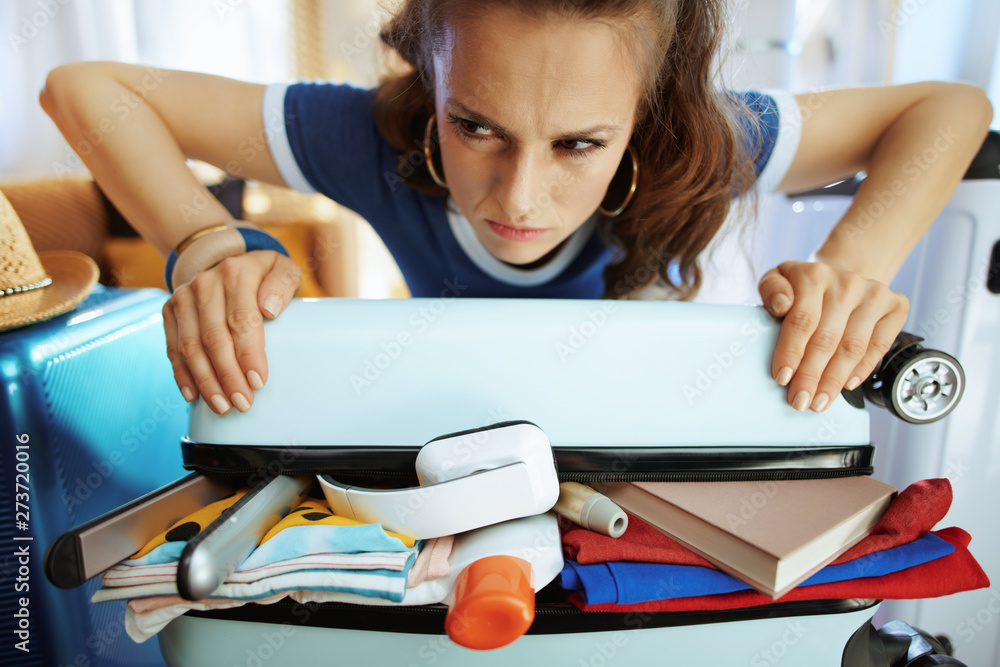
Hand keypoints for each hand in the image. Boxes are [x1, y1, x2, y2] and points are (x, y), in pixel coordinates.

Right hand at [163, 250, 301, 413]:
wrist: (226, 261)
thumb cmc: (263, 275)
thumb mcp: (283, 270)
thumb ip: (284, 284)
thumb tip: (269, 309)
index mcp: (235, 272)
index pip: (241, 319)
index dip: (248, 354)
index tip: (257, 382)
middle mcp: (205, 283)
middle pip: (214, 338)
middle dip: (228, 376)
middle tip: (242, 403)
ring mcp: (183, 297)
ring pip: (191, 347)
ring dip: (206, 382)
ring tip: (222, 407)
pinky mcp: (170, 311)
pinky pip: (173, 349)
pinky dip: (183, 375)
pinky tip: (194, 396)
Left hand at [758, 260, 908, 411]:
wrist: (843, 276)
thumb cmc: (804, 286)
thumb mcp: (778, 279)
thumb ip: (771, 290)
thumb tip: (781, 305)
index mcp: (815, 275)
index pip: (802, 320)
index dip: (791, 352)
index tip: (782, 378)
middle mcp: (847, 283)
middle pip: (827, 339)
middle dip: (811, 376)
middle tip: (800, 400)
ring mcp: (874, 294)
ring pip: (852, 347)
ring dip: (834, 380)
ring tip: (820, 401)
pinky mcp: (896, 306)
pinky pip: (879, 346)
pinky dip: (862, 369)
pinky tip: (846, 385)